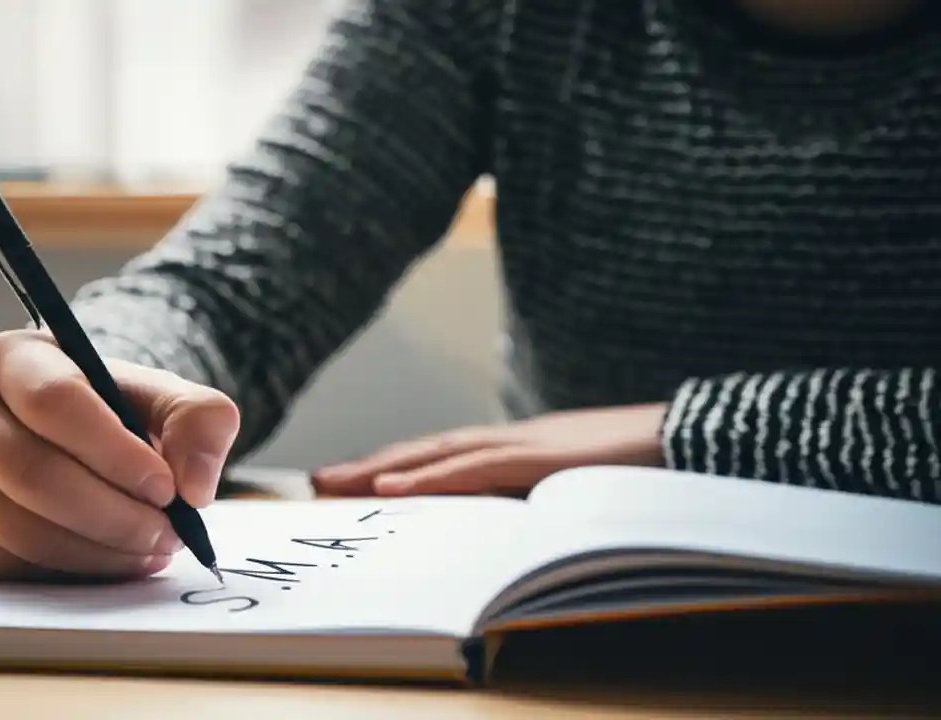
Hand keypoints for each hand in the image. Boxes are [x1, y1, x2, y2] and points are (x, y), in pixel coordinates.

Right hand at [0, 329, 239, 580]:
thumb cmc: (120, 414)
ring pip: (24, 529)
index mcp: (14, 358)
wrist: (77, 443)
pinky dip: (75, 573)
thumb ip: (201, 421)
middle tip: (169, 533)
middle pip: (34, 474)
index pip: (55, 402)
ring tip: (152, 547)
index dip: (114, 452)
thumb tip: (192, 486)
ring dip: (102, 551)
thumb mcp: (170, 399)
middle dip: (114, 514)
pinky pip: (13, 566)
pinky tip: (113, 559)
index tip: (166, 488)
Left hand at [310, 403, 666, 496]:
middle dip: (373, 466)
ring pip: (440, 455)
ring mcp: (530, 444)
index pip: (453, 457)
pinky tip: (389, 484)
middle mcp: (520, 439)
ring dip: (383, 468)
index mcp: (530, 449)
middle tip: (320, 482)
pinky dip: (428, 475)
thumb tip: (524, 527)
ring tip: (333, 483)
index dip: (403, 467)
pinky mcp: (543, 458)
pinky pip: (474, 468)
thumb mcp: (590, 490)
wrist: (708, 440)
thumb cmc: (655, 470)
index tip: (357, 480)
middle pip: (431, 450)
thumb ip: (552, 500)